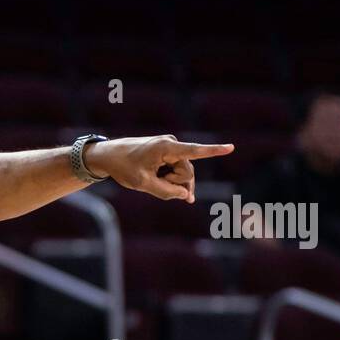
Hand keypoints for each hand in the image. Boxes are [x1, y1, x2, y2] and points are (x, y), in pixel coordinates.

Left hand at [86, 135, 234, 202]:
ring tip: (150, 179)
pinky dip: (168, 179)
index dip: (214, 151)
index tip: (231, 147)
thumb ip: (166, 192)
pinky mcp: (166, 152)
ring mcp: (169, 148)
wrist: (108, 155)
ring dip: (169, 182)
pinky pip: (174, 170)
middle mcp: (171, 144)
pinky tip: (157, 180)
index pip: (194, 151)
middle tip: (154, 184)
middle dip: (175, 184)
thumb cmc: (123, 167)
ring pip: (181, 173)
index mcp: (166, 147)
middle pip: (187, 172)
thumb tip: (185, 195)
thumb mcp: (143, 184)